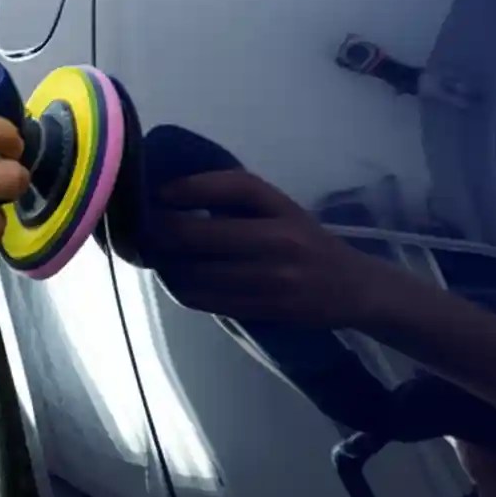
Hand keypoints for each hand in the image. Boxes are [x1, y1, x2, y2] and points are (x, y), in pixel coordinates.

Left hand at [150, 169, 402, 327]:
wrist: (353, 289)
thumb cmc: (308, 242)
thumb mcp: (282, 211)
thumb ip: (237, 204)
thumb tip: (172, 197)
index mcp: (283, 209)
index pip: (233, 187)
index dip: (190, 187)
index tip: (161, 192)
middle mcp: (278, 241)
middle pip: (199, 235)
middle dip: (161, 233)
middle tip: (142, 230)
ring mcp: (271, 280)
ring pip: (195, 273)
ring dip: (167, 266)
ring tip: (157, 256)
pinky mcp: (263, 309)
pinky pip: (206, 300)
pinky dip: (182, 289)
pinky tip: (178, 279)